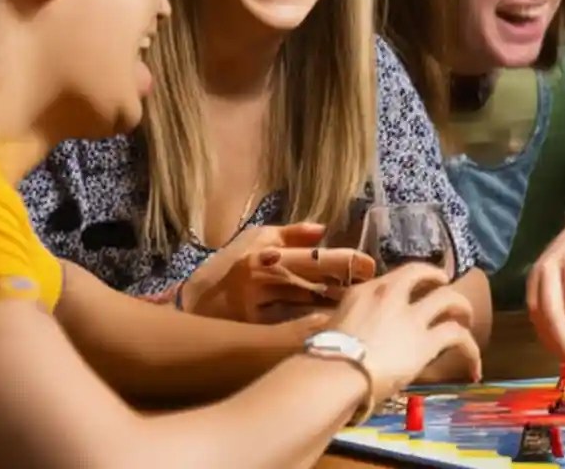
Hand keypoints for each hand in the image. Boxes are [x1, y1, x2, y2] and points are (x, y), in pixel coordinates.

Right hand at [183, 223, 375, 322]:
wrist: (190, 309)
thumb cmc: (226, 268)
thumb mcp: (253, 239)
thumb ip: (291, 233)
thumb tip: (324, 229)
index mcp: (266, 255)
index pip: (317, 257)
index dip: (348, 262)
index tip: (370, 267)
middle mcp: (265, 282)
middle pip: (319, 286)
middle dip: (350, 290)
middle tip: (374, 290)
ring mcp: (260, 311)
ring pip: (312, 311)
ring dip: (339, 310)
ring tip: (362, 309)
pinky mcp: (258, 334)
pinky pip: (295, 331)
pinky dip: (318, 329)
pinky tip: (337, 330)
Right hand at [330, 262, 480, 404]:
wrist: (335, 372)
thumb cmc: (322, 356)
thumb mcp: (329, 328)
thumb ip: (342, 323)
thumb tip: (339, 331)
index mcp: (363, 292)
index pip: (393, 277)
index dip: (408, 281)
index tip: (412, 287)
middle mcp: (391, 295)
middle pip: (422, 274)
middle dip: (436, 279)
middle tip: (444, 286)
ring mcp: (412, 317)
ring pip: (449, 299)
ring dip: (462, 307)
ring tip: (467, 318)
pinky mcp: (428, 341)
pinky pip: (459, 337)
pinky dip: (470, 350)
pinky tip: (474, 366)